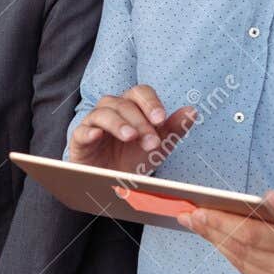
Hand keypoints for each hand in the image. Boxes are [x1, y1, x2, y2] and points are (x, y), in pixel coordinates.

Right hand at [67, 84, 196, 174]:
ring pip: (103, 113)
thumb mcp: (158, 145)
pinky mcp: (79, 139)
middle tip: (152, 143)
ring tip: (131, 137)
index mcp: (131, 106)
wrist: (111, 181)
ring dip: (119, 124)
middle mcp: (112, 109)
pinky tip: (98, 136)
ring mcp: (93, 123)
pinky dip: (90, 131)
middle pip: (124, 103)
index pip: (140, 93)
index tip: (161, 120)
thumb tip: (193, 111)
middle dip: (140, 122)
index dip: (151, 103)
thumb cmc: (134, 158)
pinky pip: (82, 130)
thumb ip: (174, 128)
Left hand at [178, 189, 273, 273]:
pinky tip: (217, 239)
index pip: (252, 235)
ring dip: (215, 242)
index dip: (223, 224)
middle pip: (241, 250)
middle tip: (188, 215)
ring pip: (240, 262)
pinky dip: (230, 254)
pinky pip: (247, 272)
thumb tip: (267, 199)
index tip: (200, 211)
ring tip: (196, 224)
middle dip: (211, 231)